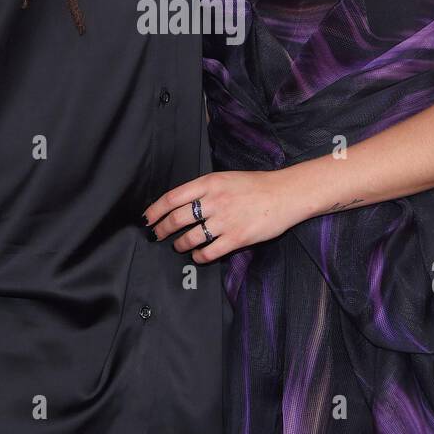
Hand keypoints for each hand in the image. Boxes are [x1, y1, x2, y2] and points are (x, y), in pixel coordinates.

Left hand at [143, 169, 304, 261]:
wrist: (285, 194)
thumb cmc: (257, 185)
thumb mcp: (225, 177)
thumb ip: (204, 189)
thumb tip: (180, 202)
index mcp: (210, 183)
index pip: (172, 197)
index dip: (155, 210)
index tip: (147, 218)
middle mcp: (214, 201)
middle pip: (176, 219)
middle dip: (162, 229)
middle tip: (157, 235)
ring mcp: (225, 220)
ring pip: (190, 238)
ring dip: (180, 244)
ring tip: (179, 245)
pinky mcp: (236, 238)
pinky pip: (208, 252)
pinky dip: (199, 256)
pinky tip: (198, 255)